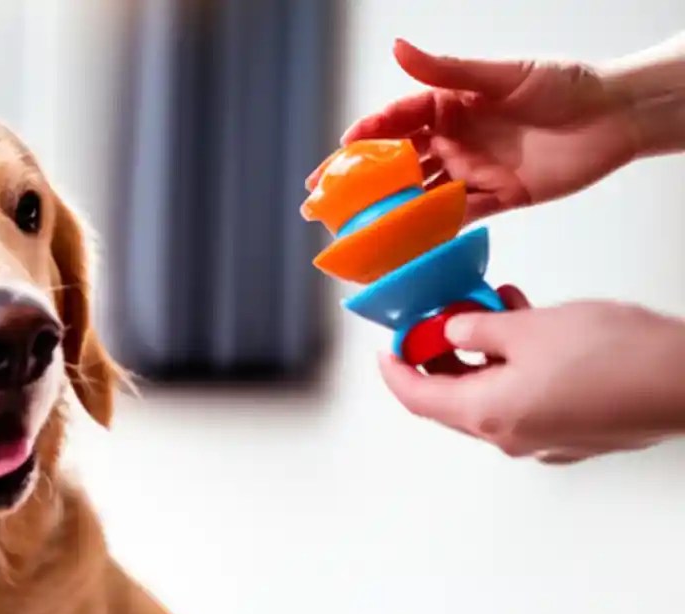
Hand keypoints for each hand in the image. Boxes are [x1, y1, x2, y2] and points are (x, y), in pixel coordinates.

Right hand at [307, 39, 640, 223]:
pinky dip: (428, 232)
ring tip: (349, 229)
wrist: (617, 117)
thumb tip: (397, 47)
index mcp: (450, 105)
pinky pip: (455, 218)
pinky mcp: (496, 198)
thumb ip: (446, 71)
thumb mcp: (502, 74)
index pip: (395, 122)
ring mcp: (472, 171)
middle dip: (355, 183)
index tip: (339, 152)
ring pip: (417, 195)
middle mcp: (455, 139)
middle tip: (318, 200)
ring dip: (384, 212)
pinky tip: (400, 245)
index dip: (365, 137)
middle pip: (395, 163)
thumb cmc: (565, 85)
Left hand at [379, 286, 684, 463]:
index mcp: (488, 416)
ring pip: (495, 393)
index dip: (396, 371)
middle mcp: (512, 438)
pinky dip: (518, 365)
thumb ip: (478, 329)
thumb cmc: (613, 356)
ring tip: (497, 306)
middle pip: (454, 399)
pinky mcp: (576, 433)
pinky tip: (532, 329)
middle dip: (443, 355)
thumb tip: (453, 332)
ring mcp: (547, 440)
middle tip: (443, 317)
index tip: (387, 349)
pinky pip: (529, 398)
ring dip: (487, 353)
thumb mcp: (528, 328)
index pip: (419, 398)